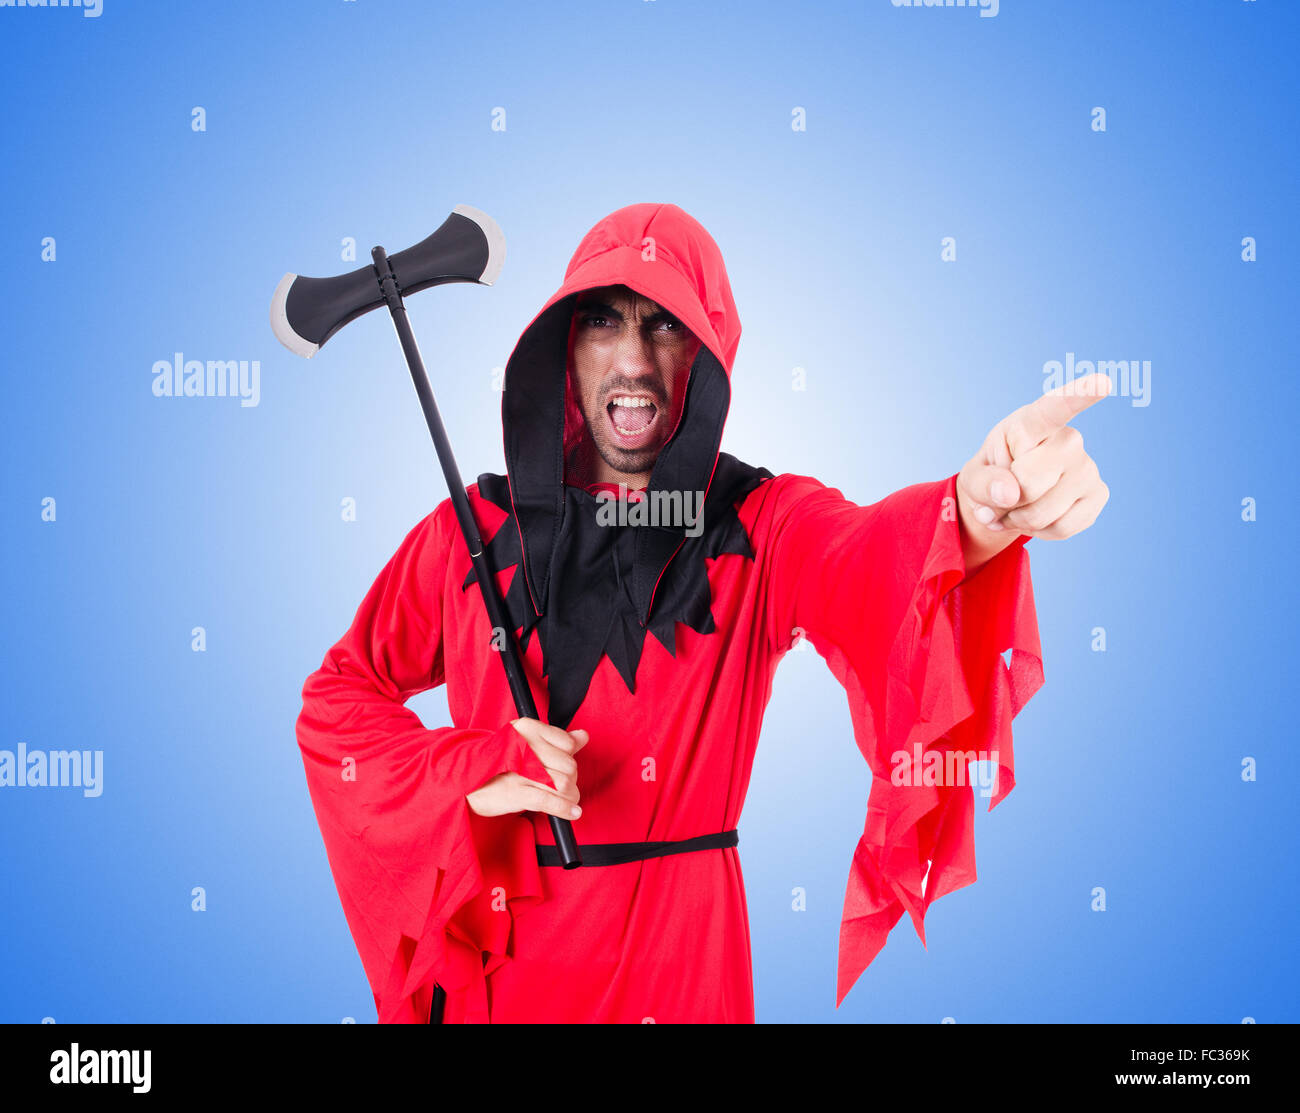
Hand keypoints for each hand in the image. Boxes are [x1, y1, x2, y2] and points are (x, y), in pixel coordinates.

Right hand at [465, 718, 588, 820]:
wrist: (464, 781)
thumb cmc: (499, 763)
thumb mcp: (526, 744)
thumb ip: (557, 740)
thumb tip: (583, 736)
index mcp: (527, 728)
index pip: (567, 742)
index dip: (570, 758)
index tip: (562, 767)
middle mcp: (523, 745)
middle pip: (568, 765)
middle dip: (572, 780)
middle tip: (563, 787)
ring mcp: (518, 770)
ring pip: (563, 783)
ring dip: (570, 796)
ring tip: (566, 800)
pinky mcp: (515, 792)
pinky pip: (549, 801)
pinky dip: (565, 809)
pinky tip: (572, 813)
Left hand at [957, 372, 1110, 568]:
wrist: (1011, 494)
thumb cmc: (992, 473)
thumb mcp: (973, 477)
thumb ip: (982, 483)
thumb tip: (1010, 494)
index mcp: (1033, 422)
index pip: (1056, 407)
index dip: (1080, 394)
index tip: (1103, 382)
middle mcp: (1068, 440)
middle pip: (1030, 484)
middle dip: (1006, 501)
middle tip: (1002, 495)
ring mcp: (1088, 467)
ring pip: (1044, 513)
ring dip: (1019, 520)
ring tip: (1015, 508)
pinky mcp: (1098, 494)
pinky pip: (1061, 529)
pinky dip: (1039, 532)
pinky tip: (1035, 517)